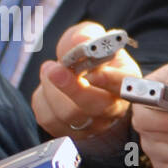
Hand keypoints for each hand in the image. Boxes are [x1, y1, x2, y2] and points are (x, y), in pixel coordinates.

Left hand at [31, 22, 141, 139]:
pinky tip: (49, 88)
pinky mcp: (69, 132)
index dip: (109, 80)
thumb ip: (87, 35)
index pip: (123, 85)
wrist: (84, 79)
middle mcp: (113, 108)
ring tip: (51, 70)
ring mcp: (92, 125)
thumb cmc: (92, 58)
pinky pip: (48, 118)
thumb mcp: (93, 39)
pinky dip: (42, 98)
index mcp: (125, 81)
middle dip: (72, 88)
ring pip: (67, 114)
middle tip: (53, 69)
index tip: (92, 73)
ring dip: (51, 88)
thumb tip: (81, 41)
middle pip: (94, 106)